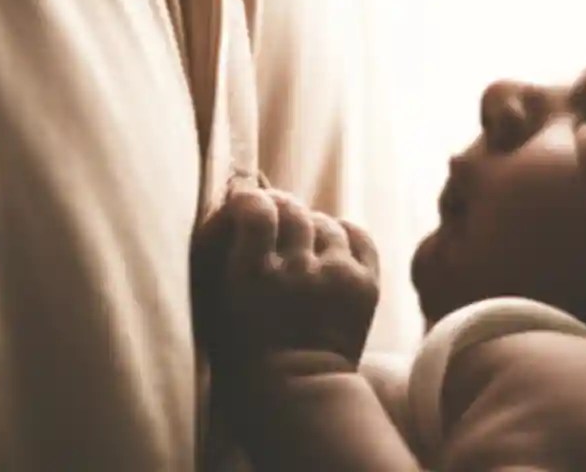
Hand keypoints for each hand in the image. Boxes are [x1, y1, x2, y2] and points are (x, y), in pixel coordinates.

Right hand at [192, 187, 379, 373]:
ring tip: (302, 243)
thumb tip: (239, 201)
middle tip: (273, 217)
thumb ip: (226, 252)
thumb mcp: (220, 299)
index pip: (257, 210)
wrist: (298, 387)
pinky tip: (332, 242)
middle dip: (280, 207)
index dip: (251, 198)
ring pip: (324, 222)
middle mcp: (297, 271)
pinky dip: (344, 231)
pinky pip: (358, 234)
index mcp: (253, 276)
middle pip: (293, 210)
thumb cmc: (245, 346)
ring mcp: (335, 276)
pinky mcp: (365, 283)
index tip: (246, 203)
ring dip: (310, 225)